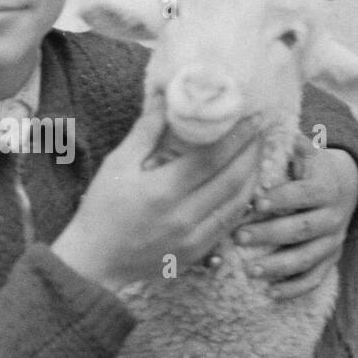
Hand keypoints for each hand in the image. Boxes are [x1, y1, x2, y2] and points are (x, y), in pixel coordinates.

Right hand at [52, 93, 264, 291]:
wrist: (96, 261)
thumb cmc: (101, 209)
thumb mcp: (117, 164)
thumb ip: (146, 131)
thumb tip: (165, 96)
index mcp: (164, 190)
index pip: (213, 158)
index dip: (238, 136)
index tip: (254, 117)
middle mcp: (184, 215)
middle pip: (233, 179)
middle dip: (252, 151)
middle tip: (261, 130)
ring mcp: (194, 238)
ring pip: (238, 203)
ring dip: (253, 175)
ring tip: (256, 153)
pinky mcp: (197, 253)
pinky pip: (229, 224)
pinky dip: (242, 201)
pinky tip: (244, 185)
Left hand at [232, 147, 357, 299]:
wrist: (343, 188)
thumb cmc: (309, 168)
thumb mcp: (305, 151)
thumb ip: (290, 143)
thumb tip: (268, 123)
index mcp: (325, 187)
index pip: (304, 194)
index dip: (282, 198)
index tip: (256, 202)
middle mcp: (333, 216)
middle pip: (303, 229)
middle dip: (270, 234)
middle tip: (239, 237)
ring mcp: (332, 241)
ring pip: (308, 258)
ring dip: (279, 266)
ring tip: (251, 271)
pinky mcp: (330, 260)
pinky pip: (315, 278)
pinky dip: (295, 288)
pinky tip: (271, 294)